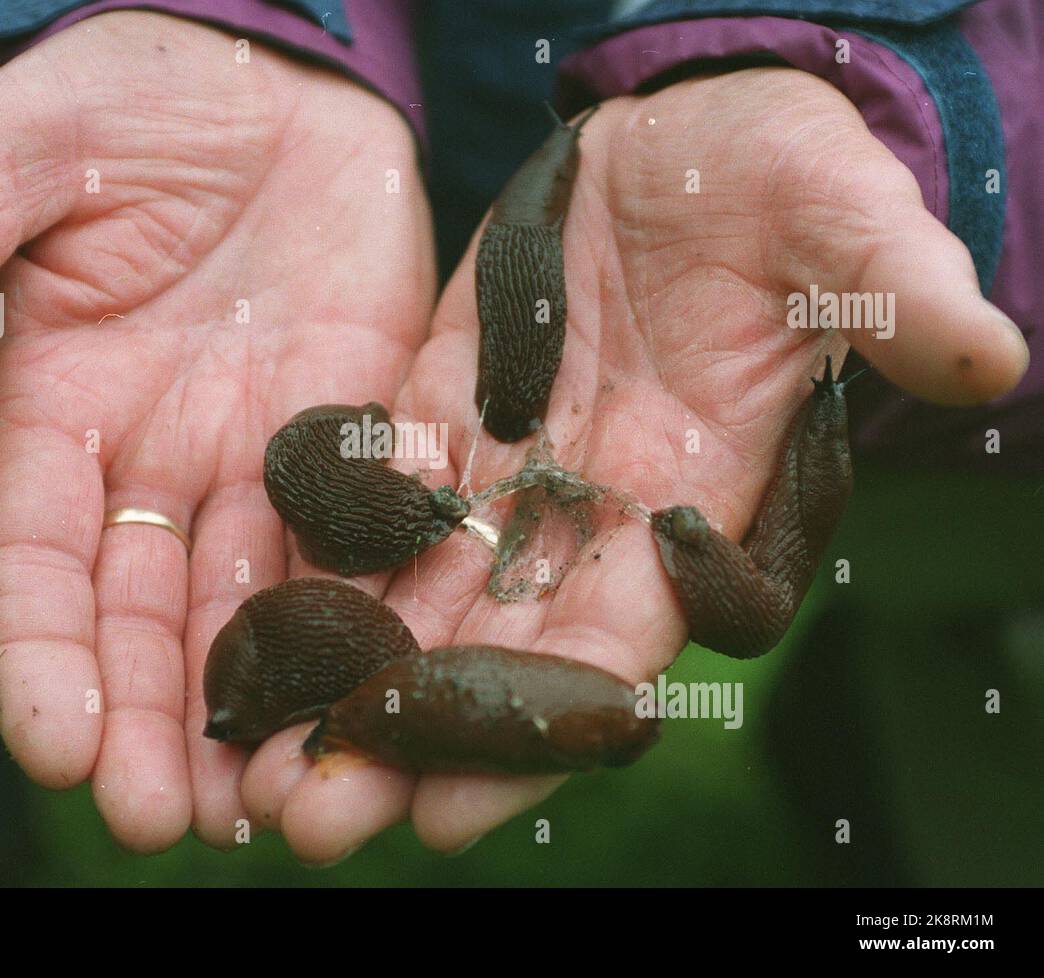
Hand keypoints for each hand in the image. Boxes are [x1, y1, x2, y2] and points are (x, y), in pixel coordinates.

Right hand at [0, 12, 434, 851]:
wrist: (271, 80)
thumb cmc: (132, 100)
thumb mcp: (26, 157)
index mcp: (61, 417)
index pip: (36, 563)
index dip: (42, 656)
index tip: (58, 747)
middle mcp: (158, 464)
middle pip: (147, 618)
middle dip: (153, 722)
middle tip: (167, 822)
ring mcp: (263, 459)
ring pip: (254, 608)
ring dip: (260, 707)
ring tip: (274, 804)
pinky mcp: (357, 437)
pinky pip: (363, 538)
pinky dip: (368, 616)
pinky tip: (379, 688)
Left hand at [236, 67, 1027, 861]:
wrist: (687, 135)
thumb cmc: (783, 178)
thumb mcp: (844, 221)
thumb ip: (894, 295)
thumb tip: (991, 356)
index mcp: (697, 495)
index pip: (617, 639)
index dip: (540, 720)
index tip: (456, 801)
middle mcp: (593, 509)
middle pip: (497, 647)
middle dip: (413, 731)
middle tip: (317, 816)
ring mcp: (509, 463)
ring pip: (421, 590)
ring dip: (346, 670)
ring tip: (263, 752)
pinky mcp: (441, 407)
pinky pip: (375, 492)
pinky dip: (319, 554)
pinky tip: (248, 612)